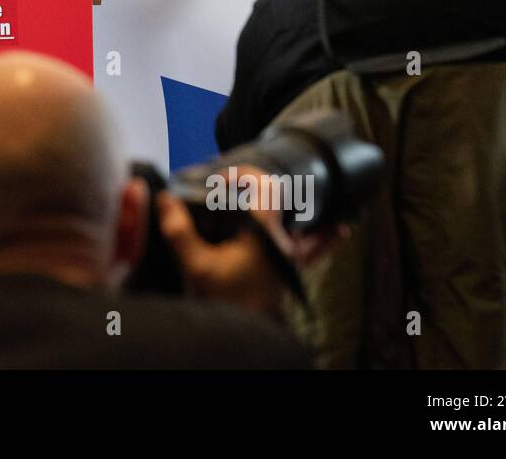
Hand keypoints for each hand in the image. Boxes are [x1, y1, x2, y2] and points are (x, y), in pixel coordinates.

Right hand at [155, 167, 344, 317]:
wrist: (247, 333)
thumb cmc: (226, 300)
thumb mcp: (196, 266)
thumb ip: (179, 232)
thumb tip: (165, 201)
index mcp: (263, 229)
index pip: (262, 183)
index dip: (242, 172)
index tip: (221, 177)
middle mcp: (282, 238)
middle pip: (281, 195)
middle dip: (258, 183)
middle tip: (233, 185)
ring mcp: (290, 255)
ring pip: (302, 219)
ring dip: (294, 202)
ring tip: (285, 192)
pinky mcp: (291, 270)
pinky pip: (317, 250)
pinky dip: (326, 238)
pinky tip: (340, 231)